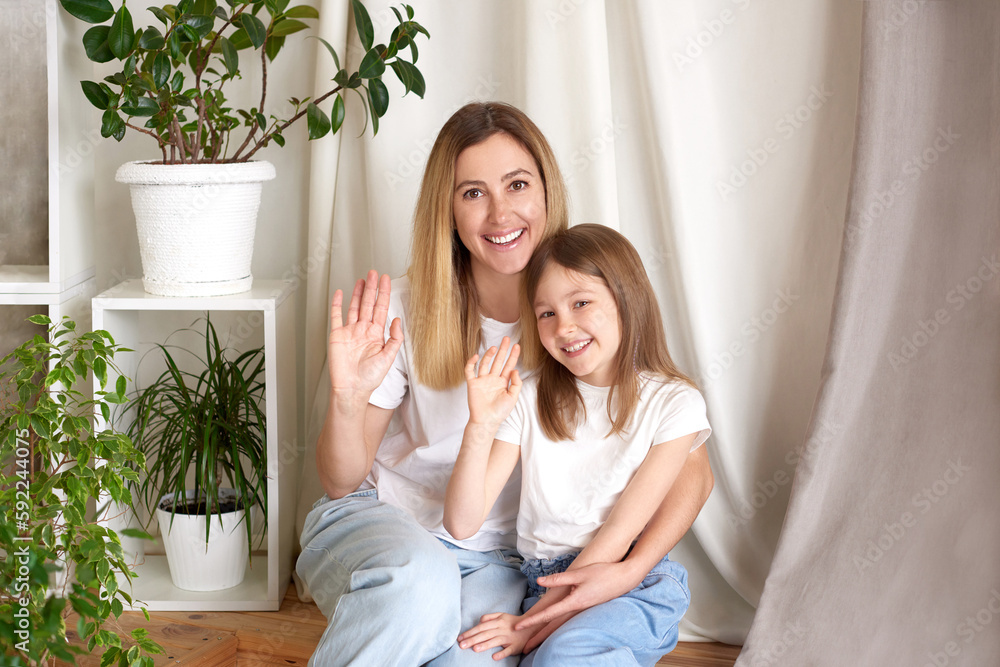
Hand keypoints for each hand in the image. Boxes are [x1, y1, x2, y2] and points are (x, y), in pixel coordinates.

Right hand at [328, 270, 402, 397]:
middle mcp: (363, 330)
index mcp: (376, 334)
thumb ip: (395, 338)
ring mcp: (350, 331)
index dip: (383, 293)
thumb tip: (397, 319)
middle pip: (368, 304)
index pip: (381, 308)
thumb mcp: (388, 358)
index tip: (386, 280)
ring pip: (354, 307)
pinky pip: (336, 316)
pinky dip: (337, 304)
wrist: (352, 389)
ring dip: (357, 293)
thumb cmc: (370, 378)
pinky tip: (340, 293)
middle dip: (371, 288)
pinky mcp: (337, 335)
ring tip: (362, 279)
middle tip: (374, 273)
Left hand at [458, 612, 532, 660]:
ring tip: (474, 649)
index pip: (481, 627)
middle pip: (485, 634)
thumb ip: (489, 617)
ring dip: (485, 645)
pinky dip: (502, 653)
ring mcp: (509, 638)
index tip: (460, 638)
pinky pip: (508, 650)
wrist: (531, 627)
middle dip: (472, 639)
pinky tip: (494, 657)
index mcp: (498, 621)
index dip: (470, 632)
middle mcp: (502, 629)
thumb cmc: (512, 622)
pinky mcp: (515, 646)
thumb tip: (479, 621)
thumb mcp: (501, 615)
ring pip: (495, 641)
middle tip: (461, 645)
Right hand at [465, 337, 520, 427]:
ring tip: (495, 347)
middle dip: (503, 350)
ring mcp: (482, 380)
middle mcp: (493, 379)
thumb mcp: (513, 397)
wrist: (487, 421)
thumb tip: (515, 369)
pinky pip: (470, 371)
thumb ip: (516, 383)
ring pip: (485, 363)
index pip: (509, 365)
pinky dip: (471, 363)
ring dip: (489, 355)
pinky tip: (476, 356)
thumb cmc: (500, 412)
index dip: (513, 355)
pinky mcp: (472, 384)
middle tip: (507, 338)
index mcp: (503, 382)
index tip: (517, 345)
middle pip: (498, 361)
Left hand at [514, 560, 641, 633]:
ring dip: (548, 634)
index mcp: (574, 602)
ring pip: (562, 626)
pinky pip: (569, 622)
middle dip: (538, 637)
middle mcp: (578, 610)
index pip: (549, 614)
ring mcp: (583, 612)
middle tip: (524, 648)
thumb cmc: (603, 573)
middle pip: (554, 627)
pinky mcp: (587, 609)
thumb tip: (539, 581)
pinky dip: (559, 628)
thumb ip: (558, 579)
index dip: (533, 621)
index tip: (520, 626)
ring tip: (536, 642)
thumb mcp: (579, 573)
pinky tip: (554, 629)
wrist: (625, 578)